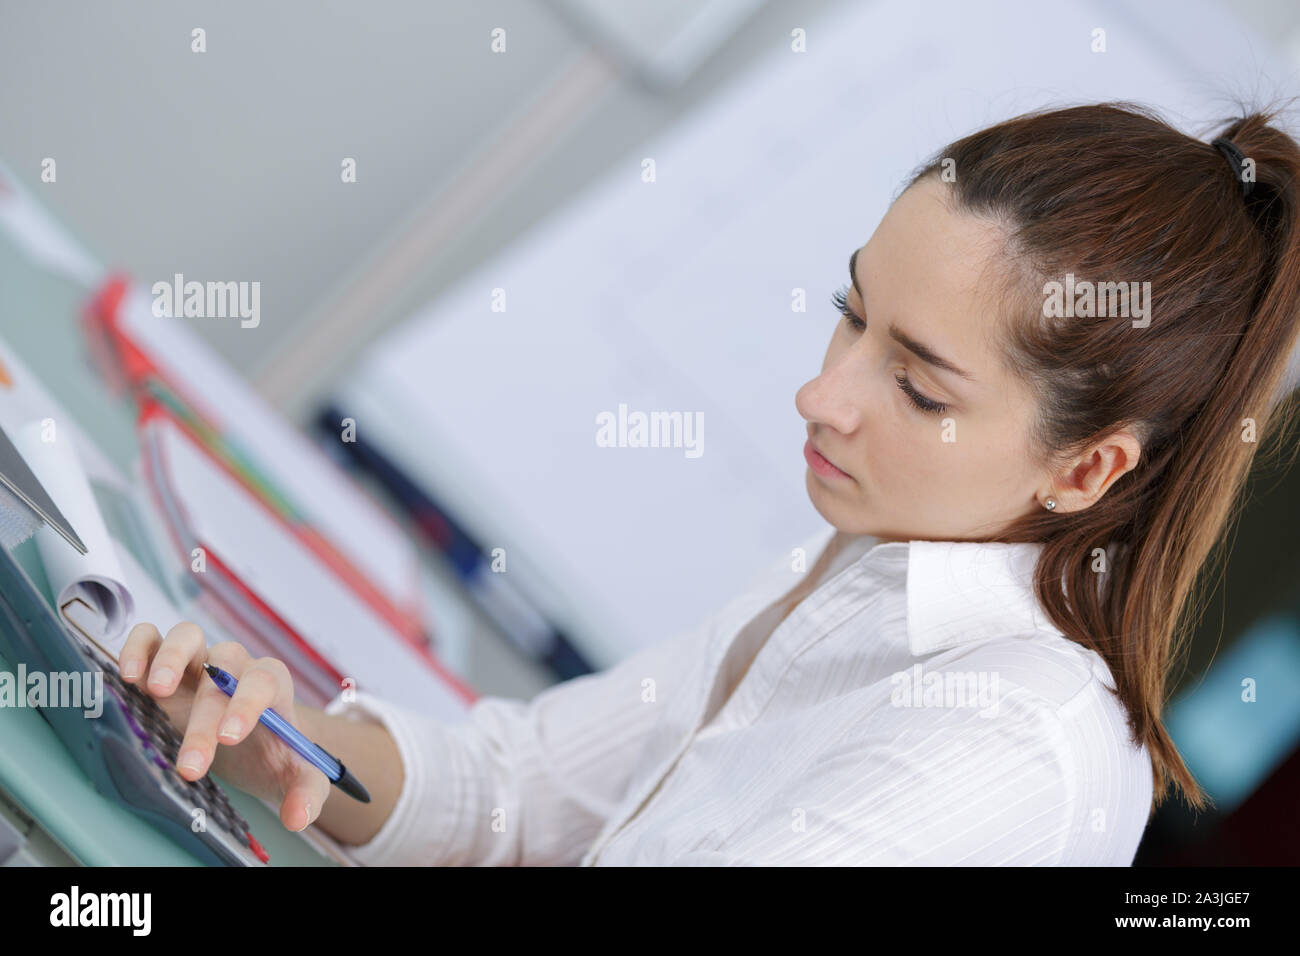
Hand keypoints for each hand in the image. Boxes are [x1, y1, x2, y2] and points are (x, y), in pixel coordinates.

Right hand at [118, 621, 329, 832]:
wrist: (255, 740)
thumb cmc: (272, 752)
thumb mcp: (297, 775)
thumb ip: (307, 792)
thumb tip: (298, 816)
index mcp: (272, 686)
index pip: (265, 683)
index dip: (247, 705)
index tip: (229, 738)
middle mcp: (236, 666)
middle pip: (221, 673)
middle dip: (204, 718)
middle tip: (190, 764)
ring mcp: (198, 661)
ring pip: (187, 637)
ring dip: (170, 658)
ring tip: (154, 689)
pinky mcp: (164, 664)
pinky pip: (151, 638)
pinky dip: (139, 646)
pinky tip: (128, 674)